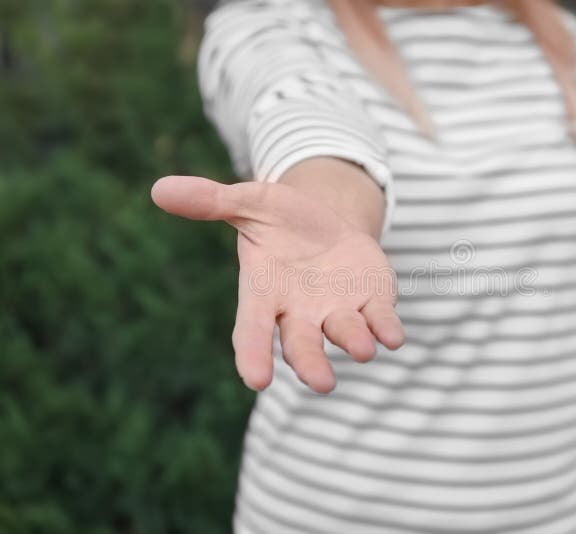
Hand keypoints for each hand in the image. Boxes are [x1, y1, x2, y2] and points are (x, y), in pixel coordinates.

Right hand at [151, 175, 403, 393]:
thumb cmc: (281, 221)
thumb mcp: (250, 203)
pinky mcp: (373, 301)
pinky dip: (387, 328)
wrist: (327, 223)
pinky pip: (381, 319)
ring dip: (354, 342)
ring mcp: (339, 310)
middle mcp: (300, 312)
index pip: (251, 330)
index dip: (252, 354)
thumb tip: (158, 189)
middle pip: (302, 345)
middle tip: (322, 382)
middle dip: (311, 363)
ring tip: (363, 350)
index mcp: (264, 293)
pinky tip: (394, 336)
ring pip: (345, 334)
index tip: (256, 380)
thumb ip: (211, 201)